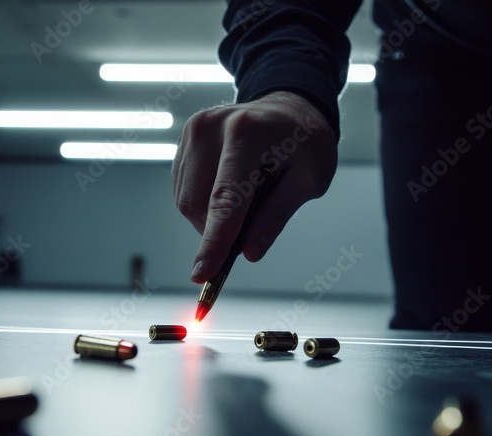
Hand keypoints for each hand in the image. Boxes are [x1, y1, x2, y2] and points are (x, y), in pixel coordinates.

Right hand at [173, 90, 337, 283]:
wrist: (289, 105)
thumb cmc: (305, 142)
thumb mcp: (309, 179)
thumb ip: (276, 216)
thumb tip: (249, 252)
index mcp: (248, 134)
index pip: (226, 199)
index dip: (214, 241)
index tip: (202, 275)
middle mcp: (212, 128)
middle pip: (199, 205)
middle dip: (217, 232)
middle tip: (250, 229)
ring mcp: (193, 131)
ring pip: (186, 201)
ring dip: (211, 218)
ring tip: (248, 196)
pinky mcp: (184, 140)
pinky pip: (183, 190)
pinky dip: (204, 204)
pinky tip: (230, 188)